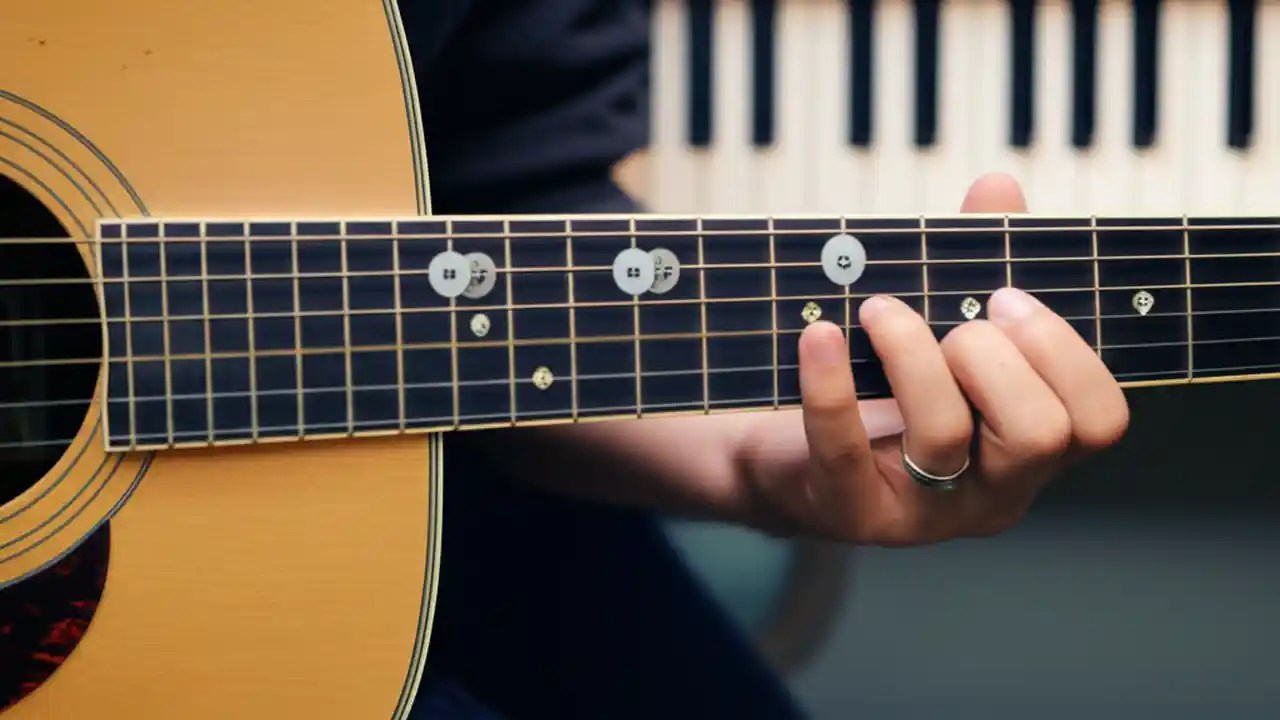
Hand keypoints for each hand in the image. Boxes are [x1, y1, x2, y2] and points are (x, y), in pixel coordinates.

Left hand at [736, 173, 1128, 544]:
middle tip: (951, 325)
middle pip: (1040, 433)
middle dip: (995, 355)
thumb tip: (998, 190)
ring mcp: (924, 512)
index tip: (1005, 300)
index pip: (1099, 420)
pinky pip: (844, 449)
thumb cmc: (878, 389)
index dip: (1065, 352)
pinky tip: (819, 336)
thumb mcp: (937, 327)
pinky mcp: (849, 510)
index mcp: (1034, 450)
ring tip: (878, 313)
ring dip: (912, 353)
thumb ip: (977, 263)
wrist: (787, 457)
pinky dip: (831, 384)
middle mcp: (993, 491)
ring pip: (944, 436)